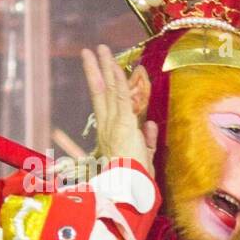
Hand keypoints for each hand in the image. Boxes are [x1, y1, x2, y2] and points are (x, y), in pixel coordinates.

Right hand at [81, 44, 156, 178]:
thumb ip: (146, 139)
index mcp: (109, 135)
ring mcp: (113, 124)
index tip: (99, 71)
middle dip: (96, 70)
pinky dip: (119, 80)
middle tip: (90, 52)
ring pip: (109, 89)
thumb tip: (149, 124)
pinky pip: (121, 96)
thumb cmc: (135, 181)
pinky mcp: (123, 124)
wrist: (129, 190)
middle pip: (101, 92)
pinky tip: (115, 65)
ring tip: (99, 49)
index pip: (104, 105)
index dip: (102, 86)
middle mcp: (107, 126)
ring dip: (106, 67)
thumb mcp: (144, 157)